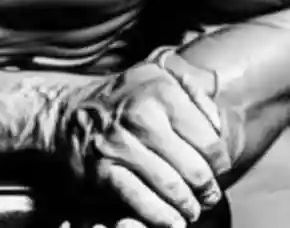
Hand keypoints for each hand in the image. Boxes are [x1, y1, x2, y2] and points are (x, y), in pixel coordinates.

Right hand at [52, 49, 229, 227]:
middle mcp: (142, 116)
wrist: (69, 114)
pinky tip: (172, 220)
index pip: (209, 140)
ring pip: (171, 186)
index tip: (219, 169)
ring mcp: (120, 144)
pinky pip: (140, 200)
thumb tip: (218, 122)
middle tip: (209, 195)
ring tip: (193, 209)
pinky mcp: (103, 169)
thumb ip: (194, 91)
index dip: (220, 161)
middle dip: (207, 188)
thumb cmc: (123, 97)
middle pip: (194, 168)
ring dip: (188, 206)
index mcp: (161, 91)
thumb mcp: (158, 76)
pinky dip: (160, 215)